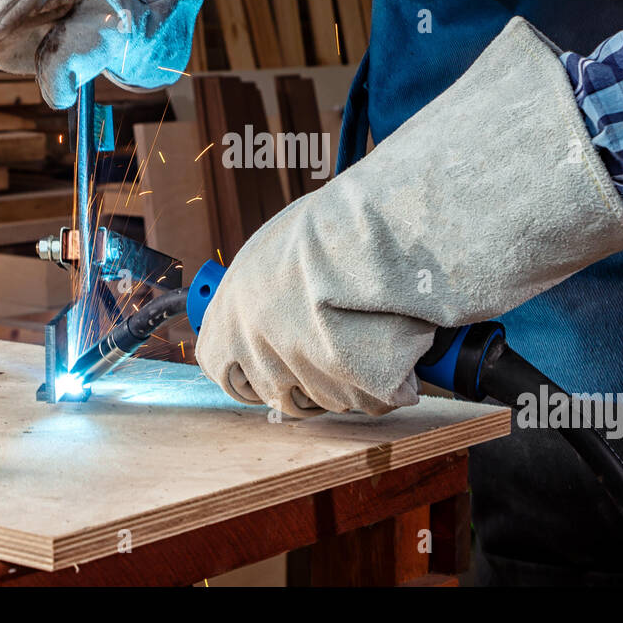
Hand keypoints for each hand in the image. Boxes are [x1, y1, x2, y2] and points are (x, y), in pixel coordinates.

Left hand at [194, 18, 622, 417]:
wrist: (385, 231)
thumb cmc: (344, 223)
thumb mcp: (286, 242)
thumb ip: (271, 282)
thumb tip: (278, 296)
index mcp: (232, 308)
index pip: (218, 365)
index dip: (249, 370)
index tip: (273, 367)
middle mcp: (258, 345)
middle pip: (279, 392)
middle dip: (311, 379)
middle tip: (345, 349)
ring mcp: (302, 372)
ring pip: (330, 399)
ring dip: (355, 376)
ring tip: (379, 329)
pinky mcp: (349, 390)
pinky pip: (374, 400)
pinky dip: (395, 381)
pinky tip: (404, 345)